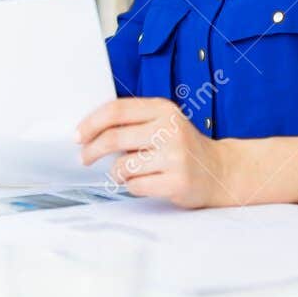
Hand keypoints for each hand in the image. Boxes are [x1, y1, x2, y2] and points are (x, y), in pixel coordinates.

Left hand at [76, 96, 233, 207]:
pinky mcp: (177, 181)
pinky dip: (133, 186)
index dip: (91, 124)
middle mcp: (170, 129)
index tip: (78, 136)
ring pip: (122, 166)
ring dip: (117, 173)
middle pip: (113, 138)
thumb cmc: (182, 147)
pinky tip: (147, 182)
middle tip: (85, 158)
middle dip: (92, 150)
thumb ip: (132, 122)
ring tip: (127, 172)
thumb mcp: (163, 123)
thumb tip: (88, 132)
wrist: (219, 170)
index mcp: (163, 109)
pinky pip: (136, 186)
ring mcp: (175, 156)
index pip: (116, 111)